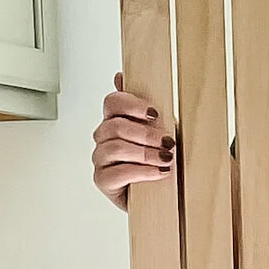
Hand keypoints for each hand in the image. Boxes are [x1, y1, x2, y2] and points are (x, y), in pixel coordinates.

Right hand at [92, 74, 172, 207]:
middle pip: (115, 126)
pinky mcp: (103, 180)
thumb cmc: (156, 157)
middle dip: (146, 134)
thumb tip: (120, 76)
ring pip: (115, 148)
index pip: (112, 103)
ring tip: (166, 159)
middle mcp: (103, 137)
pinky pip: (117, 173)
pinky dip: (142, 172)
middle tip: (168, 142)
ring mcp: (100, 159)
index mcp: (114, 120)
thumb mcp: (157, 128)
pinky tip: (159, 172)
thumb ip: (141, 105)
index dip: (132, 105)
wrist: (159, 192)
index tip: (155, 113)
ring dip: (146, 153)